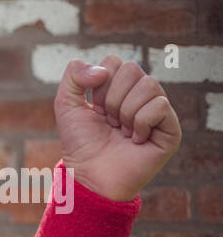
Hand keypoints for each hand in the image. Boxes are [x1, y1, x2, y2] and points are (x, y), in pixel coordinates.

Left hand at [54, 56, 181, 201]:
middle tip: (108, 121)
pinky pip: (160, 105)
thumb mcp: (66, 104)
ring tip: (121, 131)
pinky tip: (135, 139)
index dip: (99, 86)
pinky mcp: (170, 128)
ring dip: (125, 112)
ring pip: (149, 85)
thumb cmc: (79, 142)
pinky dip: (140, 123)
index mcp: (119, 87)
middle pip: (132, 68)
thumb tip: (104, 69)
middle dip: (111, 98)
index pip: (115, 62)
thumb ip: (74, 75)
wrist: (90, 174)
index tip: (95, 109)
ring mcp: (157, 110)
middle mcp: (141, 95)